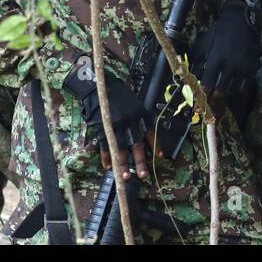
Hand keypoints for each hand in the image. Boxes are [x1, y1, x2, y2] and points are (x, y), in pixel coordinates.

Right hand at [63, 62, 156, 179]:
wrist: (101, 85)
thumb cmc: (119, 95)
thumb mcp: (134, 104)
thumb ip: (138, 119)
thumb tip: (143, 136)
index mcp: (139, 114)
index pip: (150, 131)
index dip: (155, 145)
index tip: (160, 157)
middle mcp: (129, 120)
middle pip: (136, 143)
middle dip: (140, 160)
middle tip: (144, 175)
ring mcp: (115, 124)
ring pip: (121, 147)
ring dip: (123, 163)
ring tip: (124, 176)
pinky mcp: (102, 126)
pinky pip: (104, 143)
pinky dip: (106, 155)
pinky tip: (107, 166)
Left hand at [197, 0, 261, 97]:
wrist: (241, 21)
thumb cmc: (220, 31)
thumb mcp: (205, 42)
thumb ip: (197, 58)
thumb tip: (191, 72)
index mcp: (216, 59)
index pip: (208, 83)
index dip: (204, 93)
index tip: (201, 98)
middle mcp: (230, 66)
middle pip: (221, 89)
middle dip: (215, 95)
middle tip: (211, 98)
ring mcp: (242, 67)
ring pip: (233, 89)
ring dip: (226, 92)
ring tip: (222, 92)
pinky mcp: (252, 67)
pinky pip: (245, 85)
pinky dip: (239, 88)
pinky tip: (234, 86)